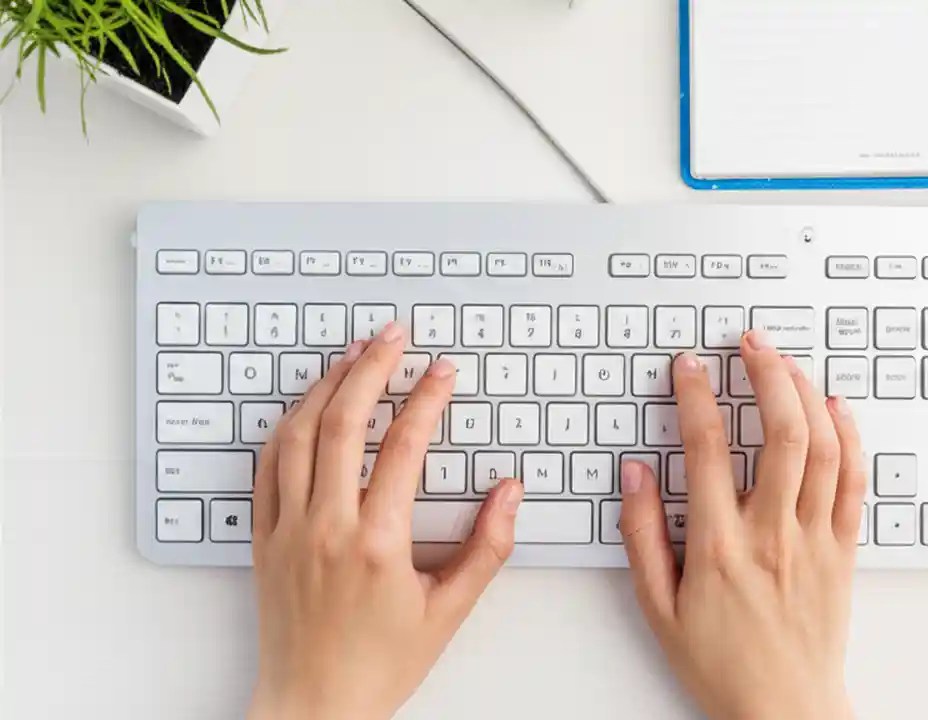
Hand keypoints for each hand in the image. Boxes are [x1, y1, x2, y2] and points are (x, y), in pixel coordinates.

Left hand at [247, 323, 523, 719]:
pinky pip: (266, 466)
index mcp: (379, 543)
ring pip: (299, 435)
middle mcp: (328, 527)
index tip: (443, 372)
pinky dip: (287, 426)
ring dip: (326, 386)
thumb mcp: (450, 611)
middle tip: (394, 336)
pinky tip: (308, 406)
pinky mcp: (263, 539)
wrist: (314, 706)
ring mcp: (288, 530)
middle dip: (372, 368)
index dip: (427, 398)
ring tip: (352, 355)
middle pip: (345, 423)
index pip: (405, 446)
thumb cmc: (381, 664)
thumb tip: (509, 492)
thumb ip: (488, 548)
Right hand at [620, 332, 865, 719]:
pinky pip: (854, 481)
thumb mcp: (659, 608)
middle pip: (781, 432)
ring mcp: (815, 539)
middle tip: (750, 341)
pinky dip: (849, 436)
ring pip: (823, 447)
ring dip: (806, 393)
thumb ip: (642, 536)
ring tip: (786, 361)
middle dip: (767, 373)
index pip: (707, 449)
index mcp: (720, 545)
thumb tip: (636, 475)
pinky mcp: (844, 549)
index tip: (688, 366)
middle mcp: (772, 534)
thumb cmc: (720, 663)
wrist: (784, 709)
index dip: (695, 396)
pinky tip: (835, 408)